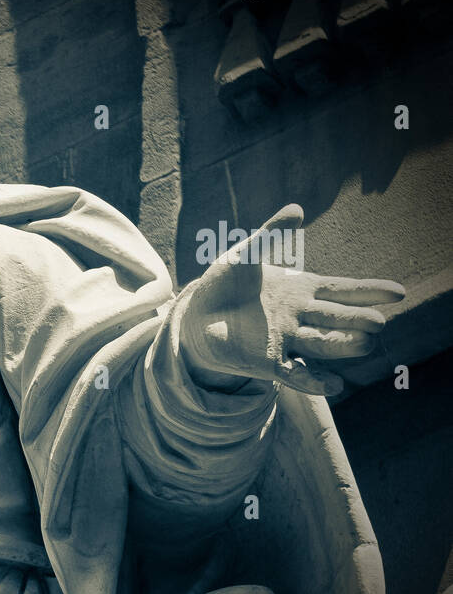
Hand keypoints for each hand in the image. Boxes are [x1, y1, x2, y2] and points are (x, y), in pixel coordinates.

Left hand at [179, 204, 404, 394]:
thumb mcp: (245, 254)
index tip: (398, 293)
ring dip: (342, 345)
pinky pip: (295, 374)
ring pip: (322, 344)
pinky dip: (314, 380)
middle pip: (337, 319)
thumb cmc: (223, 284)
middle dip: (358, 321)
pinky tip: (335, 385)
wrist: (194, 315)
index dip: (369, 291)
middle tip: (379, 323)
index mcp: (301, 289)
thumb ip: (270, 234)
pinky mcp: (267, 362)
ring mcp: (286, 340)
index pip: (342, 290)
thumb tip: (298, 208)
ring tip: (366, 343)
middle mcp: (300, 316)